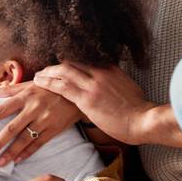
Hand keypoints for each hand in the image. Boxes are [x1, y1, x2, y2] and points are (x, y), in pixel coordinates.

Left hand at [0, 82, 81, 165]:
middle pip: (12, 128)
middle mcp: (34, 109)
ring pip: (25, 139)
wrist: (77, 92)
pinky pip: (39, 144)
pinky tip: (17, 160)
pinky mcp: (55, 129)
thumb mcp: (31, 84)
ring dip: (11, 152)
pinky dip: (28, 152)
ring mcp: (45, 120)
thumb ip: (10, 90)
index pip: (2, 109)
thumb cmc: (50, 87)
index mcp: (26, 96)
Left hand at [32, 62, 161, 145]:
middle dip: (56, 65)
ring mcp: (93, 84)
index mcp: (111, 69)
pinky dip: (48, 82)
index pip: (84, 60)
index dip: (70, 63)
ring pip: (64, 71)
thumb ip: (116, 83)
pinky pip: (62, 86)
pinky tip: (38, 82)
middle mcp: (101, 72)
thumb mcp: (128, 88)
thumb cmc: (139, 111)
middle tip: (45, 69)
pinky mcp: (86, 98)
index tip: (61, 65)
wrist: (144, 120)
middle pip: (72, 62)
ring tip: (37, 76)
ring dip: (48, 72)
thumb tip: (111, 86)